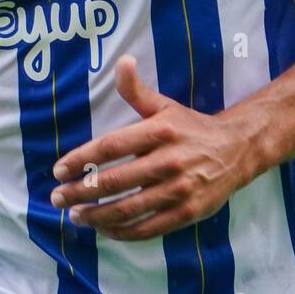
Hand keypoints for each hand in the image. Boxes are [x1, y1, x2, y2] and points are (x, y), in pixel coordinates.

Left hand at [49, 55, 251, 240]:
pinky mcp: (187, 213)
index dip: (80, 159)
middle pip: (114, 181)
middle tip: (57, 197)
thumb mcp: (165, 105)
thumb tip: (121, 61)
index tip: (58, 170)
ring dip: (96, 216)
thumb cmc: (191, 128)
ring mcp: (179, 190)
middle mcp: (169, 160)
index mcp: (160, 131)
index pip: (110, 146)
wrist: (237, 151)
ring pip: (128, 209)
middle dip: (80, 192)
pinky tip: (103, 229)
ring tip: (75, 215)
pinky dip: (122, 232)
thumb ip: (137, 90)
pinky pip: (148, 228)